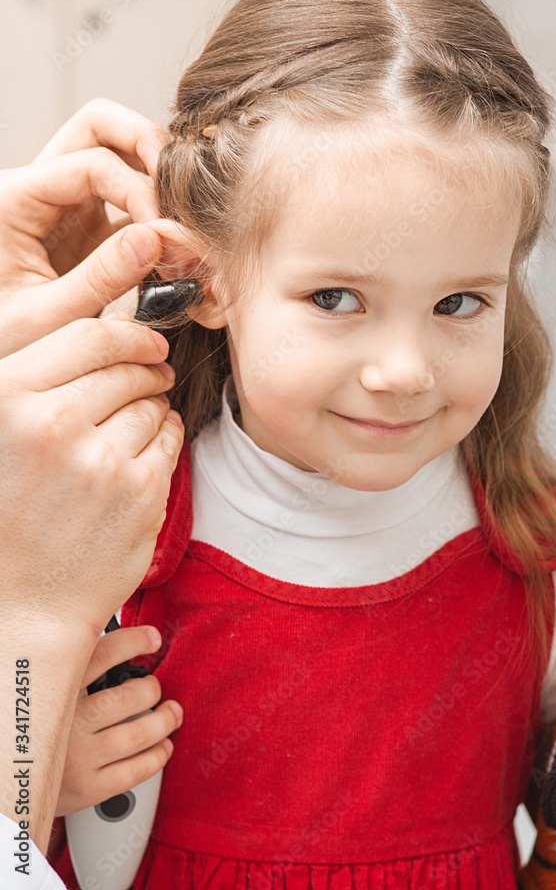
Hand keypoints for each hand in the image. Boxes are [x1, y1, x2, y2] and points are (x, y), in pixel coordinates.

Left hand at [0, 97, 190, 357]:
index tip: (166, 240)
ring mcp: (67, 206)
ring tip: (183, 227)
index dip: (139, 192)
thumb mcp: (45, 320)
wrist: (2, 377)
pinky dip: (160, 218)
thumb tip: (154, 239)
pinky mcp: (90, 230)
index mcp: (13, 199)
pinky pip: (132, 202)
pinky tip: (179, 255)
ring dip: (158, 179)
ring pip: (120, 153)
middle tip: (182, 195)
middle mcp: (40, 189)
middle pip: (101, 127)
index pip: (91, 163)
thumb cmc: (5, 345)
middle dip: (150, 147)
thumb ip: (98, 280)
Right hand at [0, 312, 183, 634]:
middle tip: (154, 373)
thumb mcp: (3, 431)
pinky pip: (170, 437)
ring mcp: (99, 460)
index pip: (89, 334)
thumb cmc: (9, 509)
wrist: (20, 603)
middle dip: (148, 366)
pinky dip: (165, 436)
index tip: (145, 339)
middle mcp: (51, 424)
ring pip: (152, 401)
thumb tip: (110, 321)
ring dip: (155, 404)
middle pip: (128, 366)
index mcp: (7, 398)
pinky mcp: (140, 492)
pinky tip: (143, 454)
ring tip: (136, 424)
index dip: (128, 332)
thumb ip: (41, 378)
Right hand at [56, 625, 182, 816]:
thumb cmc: (37, 729)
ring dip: (164, 721)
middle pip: (130, 697)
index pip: (102, 654)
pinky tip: (163, 746)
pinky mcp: (87, 788)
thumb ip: (73, 669)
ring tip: (171, 714)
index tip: (152, 638)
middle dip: (152, 689)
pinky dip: (157, 756)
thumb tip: (112, 638)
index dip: (133, 641)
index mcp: (56, 691)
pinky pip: (134, 771)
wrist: (11, 782)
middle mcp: (68, 722)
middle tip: (155, 688)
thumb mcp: (46, 692)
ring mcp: (78, 757)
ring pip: (139, 733)